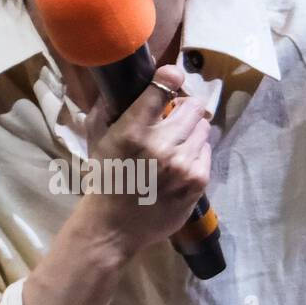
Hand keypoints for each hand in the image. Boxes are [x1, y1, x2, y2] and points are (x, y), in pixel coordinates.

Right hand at [79, 62, 212, 256]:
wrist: (113, 227)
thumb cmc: (104, 180)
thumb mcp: (97, 139)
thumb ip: (108, 107)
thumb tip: (128, 79)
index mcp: (133, 130)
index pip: (165, 84)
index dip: (171, 77)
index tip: (170, 79)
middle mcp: (162, 145)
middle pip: (194, 106)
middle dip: (184, 109)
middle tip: (175, 117)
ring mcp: (183, 166)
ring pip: (203, 129)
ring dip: (191, 133)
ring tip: (176, 144)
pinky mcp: (197, 182)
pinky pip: (207, 152)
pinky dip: (196, 154)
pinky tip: (180, 164)